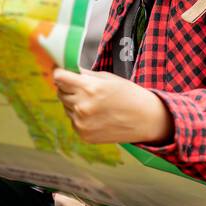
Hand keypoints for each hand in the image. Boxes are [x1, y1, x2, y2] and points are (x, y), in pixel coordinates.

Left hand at [51, 66, 173, 145]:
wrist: (146, 119)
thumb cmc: (129, 95)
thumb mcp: (108, 78)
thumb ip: (85, 74)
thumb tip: (69, 70)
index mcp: (89, 88)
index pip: (59, 78)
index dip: (60, 73)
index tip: (61, 72)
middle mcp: (82, 106)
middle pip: (60, 92)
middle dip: (67, 88)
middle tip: (82, 87)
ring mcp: (82, 123)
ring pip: (65, 107)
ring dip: (73, 103)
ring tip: (94, 103)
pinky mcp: (84, 135)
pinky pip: (72, 121)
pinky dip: (79, 116)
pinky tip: (96, 115)